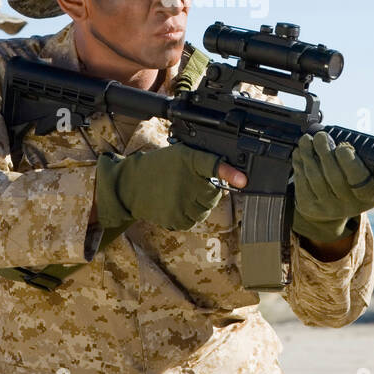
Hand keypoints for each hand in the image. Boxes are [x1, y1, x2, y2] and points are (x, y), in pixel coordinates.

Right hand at [95, 143, 237, 231]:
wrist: (131, 185)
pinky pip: (194, 220)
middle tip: (193, 184)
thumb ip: (203, 161)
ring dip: (200, 204)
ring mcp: (182, 202)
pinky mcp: (176, 218)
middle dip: (210, 190)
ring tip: (182, 194)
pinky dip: (189, 215)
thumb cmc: (159, 166)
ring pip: (206, 209)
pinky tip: (176, 204)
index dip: (229, 173)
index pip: (213, 165)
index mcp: (189, 160)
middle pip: (215, 192)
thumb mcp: (181, 153)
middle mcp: (187, 182)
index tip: (243, 181)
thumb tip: (228, 175)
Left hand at [290, 131, 373, 243]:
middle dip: (325, 152)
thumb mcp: (360, 173)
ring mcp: (327, 209)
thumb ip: (352, 157)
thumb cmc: (348, 181)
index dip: (349, 163)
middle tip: (320, 136)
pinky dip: (299, 164)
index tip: (342, 147)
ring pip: (315, 177)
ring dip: (308, 155)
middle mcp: (349, 207)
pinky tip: (299, 153)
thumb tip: (328, 138)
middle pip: (334, 176)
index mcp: (368, 196)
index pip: (360, 180)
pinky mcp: (309, 207)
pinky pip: (302, 182)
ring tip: (306, 139)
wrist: (331, 206)